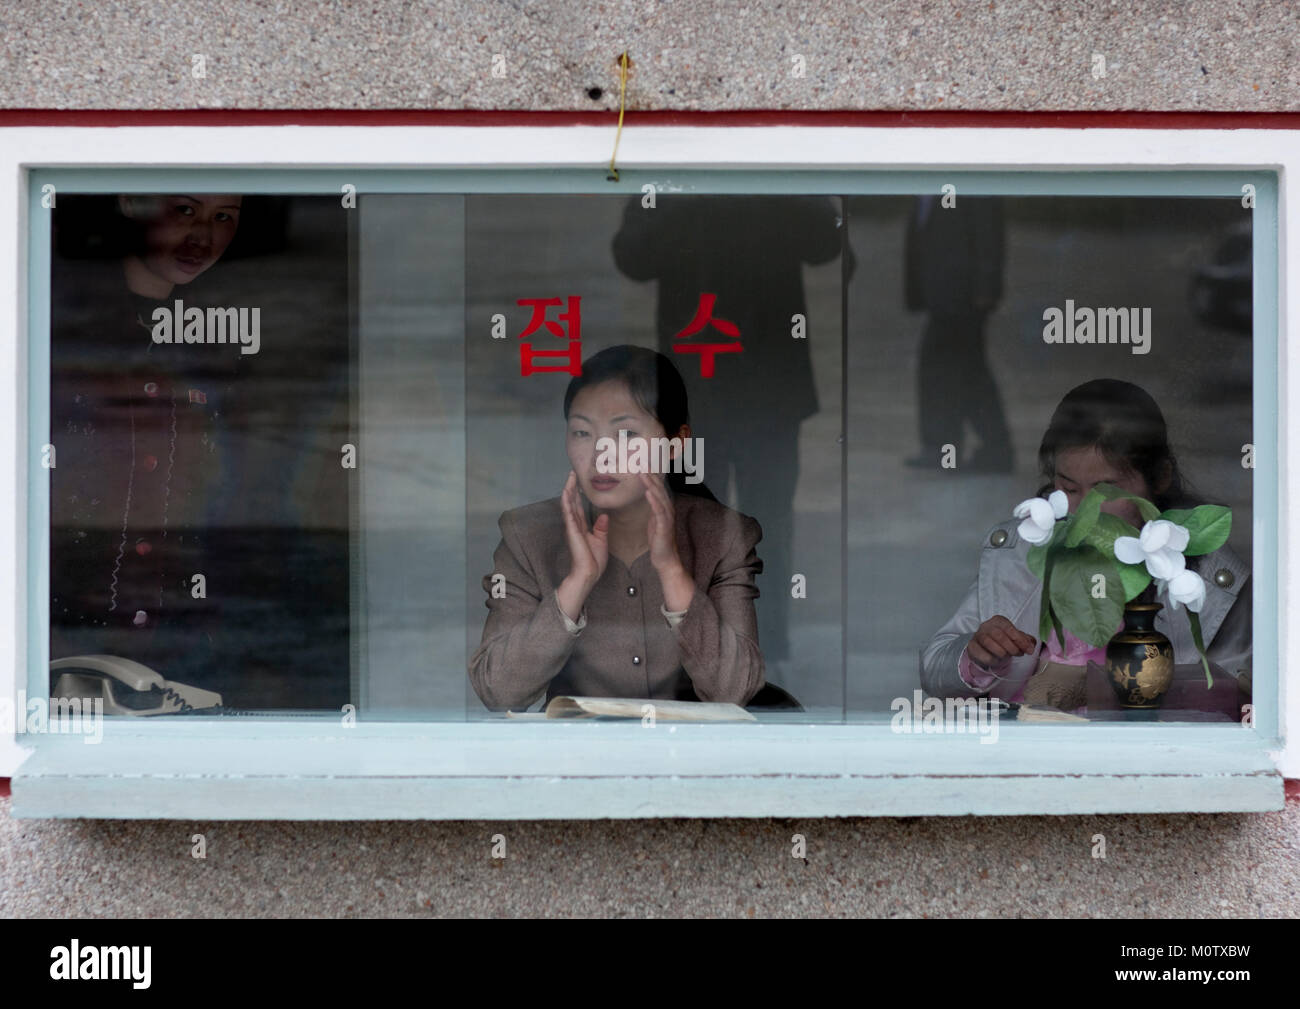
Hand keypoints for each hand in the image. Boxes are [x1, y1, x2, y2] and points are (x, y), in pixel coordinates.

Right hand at [561, 471, 608, 588]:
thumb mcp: (601, 541)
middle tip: (572, 473)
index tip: (579, 482)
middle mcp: (575, 525)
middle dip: (572, 487)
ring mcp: (572, 527)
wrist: (589, 573)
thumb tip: (603, 515)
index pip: (579, 507)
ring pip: (569, 504)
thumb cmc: (593, 561)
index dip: (579, 494)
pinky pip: (568, 513)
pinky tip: (566, 491)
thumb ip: (601, 528)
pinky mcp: (572, 530)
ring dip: (568, 490)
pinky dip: (566, 501)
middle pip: (572, 502)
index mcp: (582, 527)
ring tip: (569, 477)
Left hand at [639, 471, 681, 574]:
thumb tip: (649, 496)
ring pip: (659, 497)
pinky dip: (654, 501)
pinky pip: (659, 511)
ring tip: (642, 473)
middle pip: (659, 489)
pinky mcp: (664, 527)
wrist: (665, 560)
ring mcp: (667, 518)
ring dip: (651, 484)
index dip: (650, 476)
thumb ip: (653, 508)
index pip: (657, 488)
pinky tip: (648, 492)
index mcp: (664, 508)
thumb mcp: (654, 521)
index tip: (641, 464)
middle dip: (650, 475)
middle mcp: (668, 510)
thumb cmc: (659, 541)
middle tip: (641, 462)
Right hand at [968, 616, 1035, 667]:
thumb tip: (1031, 645)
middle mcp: (986, 626)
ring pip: (987, 642)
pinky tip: (997, 660)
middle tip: (1019, 654)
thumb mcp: (1016, 638)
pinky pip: (980, 653)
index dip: (1019, 639)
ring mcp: (977, 635)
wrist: (985, 648)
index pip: (1008, 627)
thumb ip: (1025, 640)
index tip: (1029, 650)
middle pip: (998, 635)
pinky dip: (991, 659)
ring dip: (1001, 652)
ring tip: (1007, 657)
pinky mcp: (972, 646)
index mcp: (998, 621)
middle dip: (1011, 647)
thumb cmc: (1003, 641)